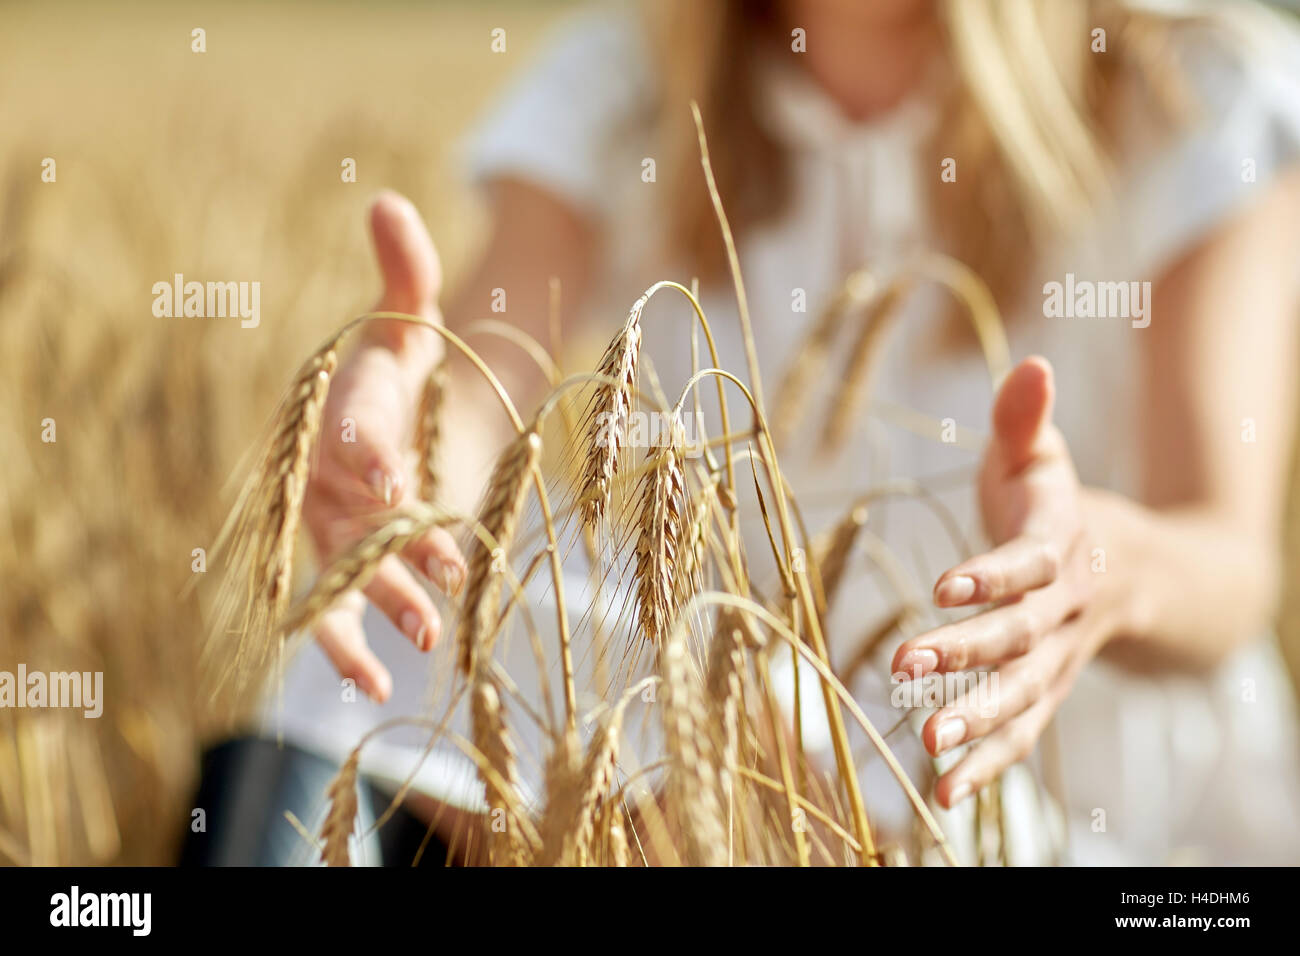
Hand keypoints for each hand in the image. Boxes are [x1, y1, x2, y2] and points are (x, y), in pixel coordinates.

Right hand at [300, 192, 465, 701]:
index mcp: (345, 406)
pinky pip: (336, 610)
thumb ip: (403, 269)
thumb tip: (386, 199)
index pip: (349, 426)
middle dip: (391, 544)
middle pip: (353, 513)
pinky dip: (351, 648)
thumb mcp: (408, 318)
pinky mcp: (346, 561)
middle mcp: (328, 473)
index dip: (366, 446)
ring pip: (348, 569)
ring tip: (428, 639)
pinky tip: (382, 686)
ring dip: (385, 603)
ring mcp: (333, 525)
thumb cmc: (399, 367)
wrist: (387, 420)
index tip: (389, 471)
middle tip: (438, 575)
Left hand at [891, 357, 1112, 807]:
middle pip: (1020, 635)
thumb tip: (1029, 362)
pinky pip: (1024, 733)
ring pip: (1027, 695)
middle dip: (967, 652)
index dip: (992, 574)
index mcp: (1061, 543)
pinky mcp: (1047, 690)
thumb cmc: (1062, 504)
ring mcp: (1061, 656)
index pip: (1028, 562)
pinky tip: (943, 795)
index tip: (944, 586)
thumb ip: (1025, 418)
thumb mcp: (1045, 457)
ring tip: (928, 749)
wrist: (1140, 572)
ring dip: (979, 723)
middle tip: (907, 667)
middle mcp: (1065, 608)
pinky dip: (988, 764)